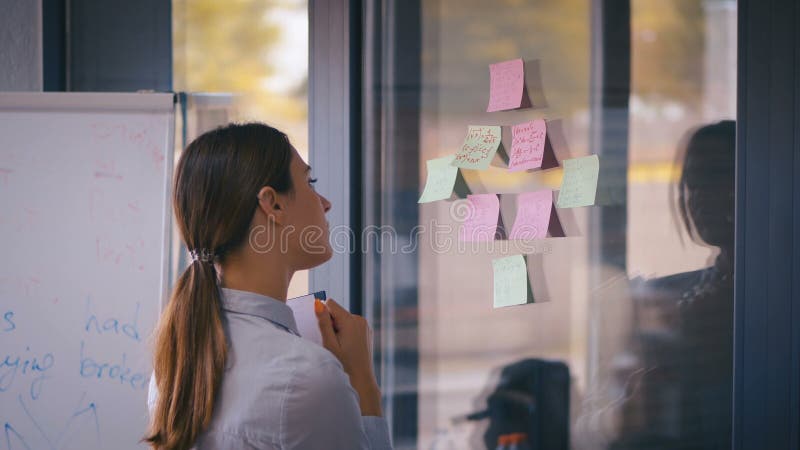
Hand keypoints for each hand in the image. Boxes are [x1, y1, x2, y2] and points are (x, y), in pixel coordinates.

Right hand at [315, 298, 381, 415]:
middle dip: (331, 323)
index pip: (330, 304)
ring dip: (338, 329)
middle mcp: (360, 319)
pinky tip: (346, 348)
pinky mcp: (367, 332)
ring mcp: (365, 326)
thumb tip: (318, 303)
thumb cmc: (343, 365)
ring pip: (344, 319)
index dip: (324, 316)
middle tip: (332, 343)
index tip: (324, 331)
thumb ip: (323, 323)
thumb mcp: (329, 344)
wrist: (361, 381)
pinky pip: (351, 326)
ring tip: (340, 347)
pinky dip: (345, 333)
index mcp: (351, 320)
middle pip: (337, 312)